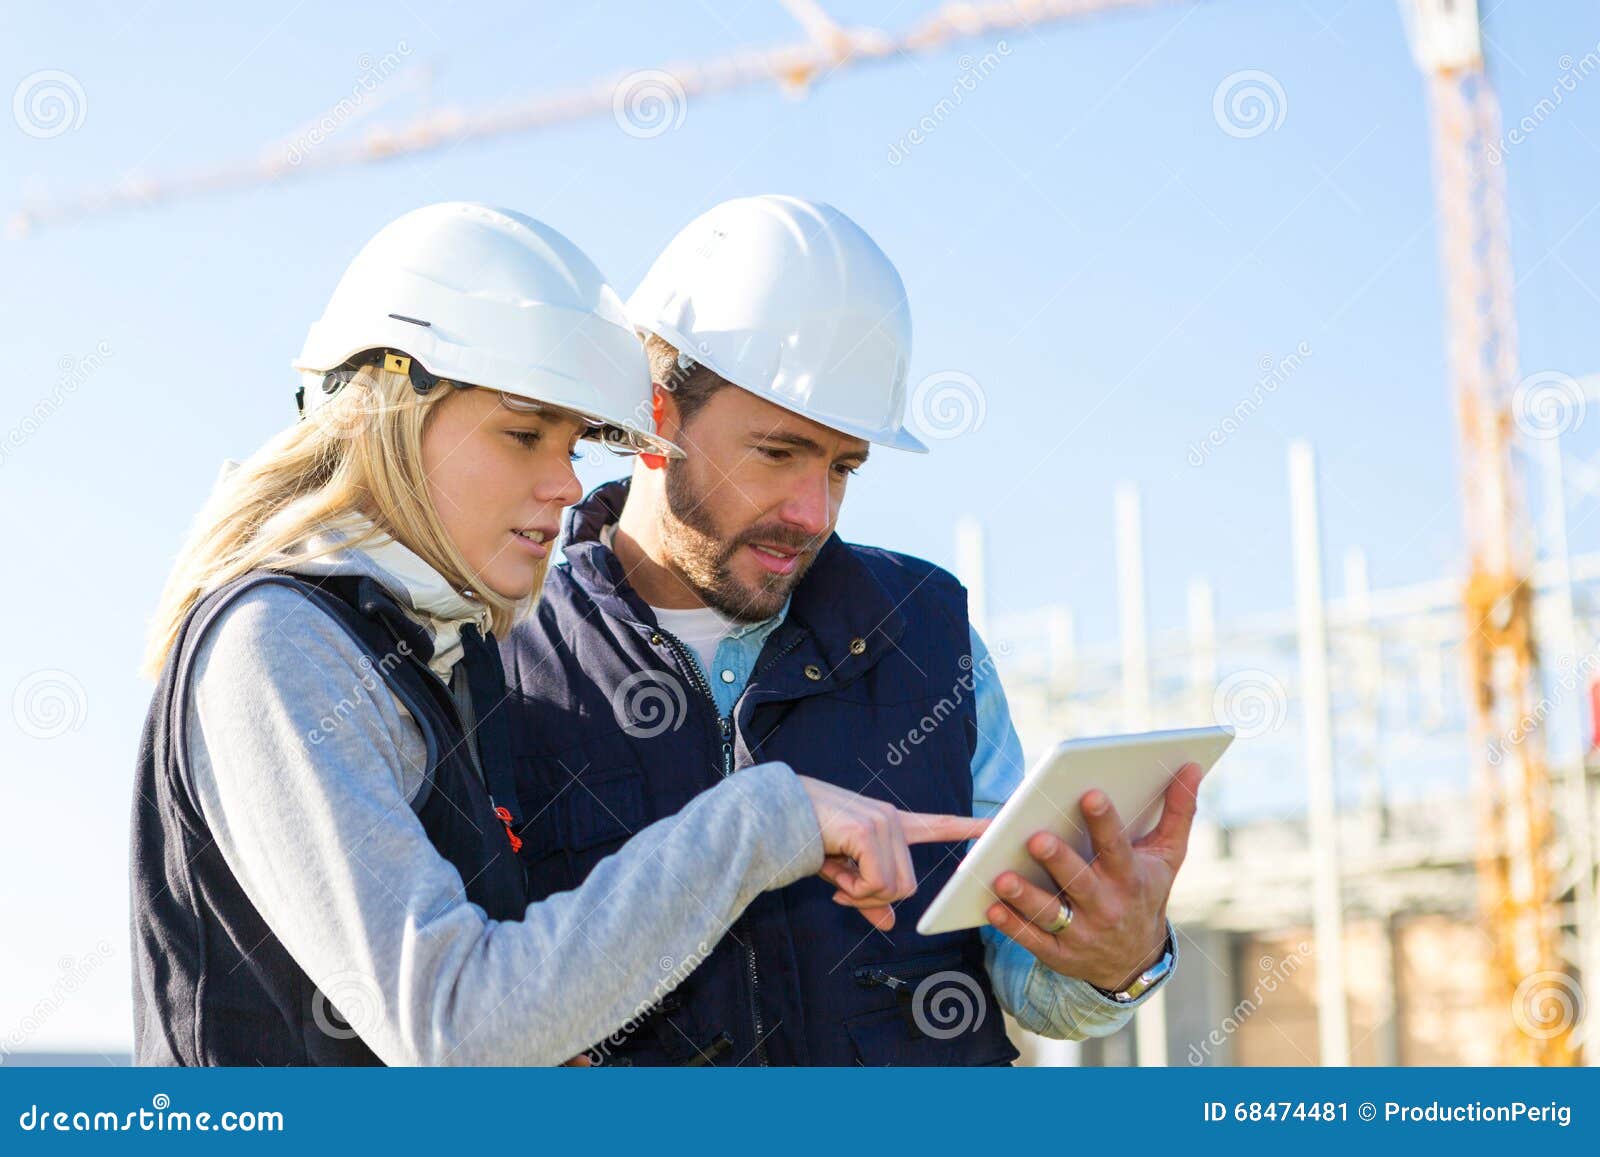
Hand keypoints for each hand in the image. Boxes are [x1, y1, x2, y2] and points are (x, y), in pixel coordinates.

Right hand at [798, 777, 989, 930]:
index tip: (1001, 822)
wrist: (773, 816)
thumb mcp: (841, 874)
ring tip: (836, 874)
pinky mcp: (871, 833)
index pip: (938, 824)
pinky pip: (876, 884)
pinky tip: (834, 872)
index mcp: (889, 824)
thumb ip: (868, 897)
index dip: (969, 827)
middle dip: (873, 897)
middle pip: (907, 885)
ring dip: (861, 894)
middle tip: (843, 886)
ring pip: (894, 888)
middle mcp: (892, 820)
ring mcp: (884, 824)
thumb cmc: (804, 840)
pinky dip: (853, 890)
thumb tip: (889, 924)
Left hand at [985, 762, 1201, 990]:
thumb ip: (1178, 811)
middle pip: (1080, 882)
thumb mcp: (1167, 856)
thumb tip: (1191, 767)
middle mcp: (1107, 906)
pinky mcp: (1059, 954)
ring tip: (1001, 876)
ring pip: (1051, 914)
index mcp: (1131, 877)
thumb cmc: (1146, 891)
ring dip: (1026, 896)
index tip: (1089, 793)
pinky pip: (1032, 940)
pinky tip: (992, 907)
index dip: (1104, 822)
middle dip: (1058, 860)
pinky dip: (1011, 925)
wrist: (1136, 960)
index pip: (1117, 847)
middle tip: (1035, 838)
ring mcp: (1082, 933)